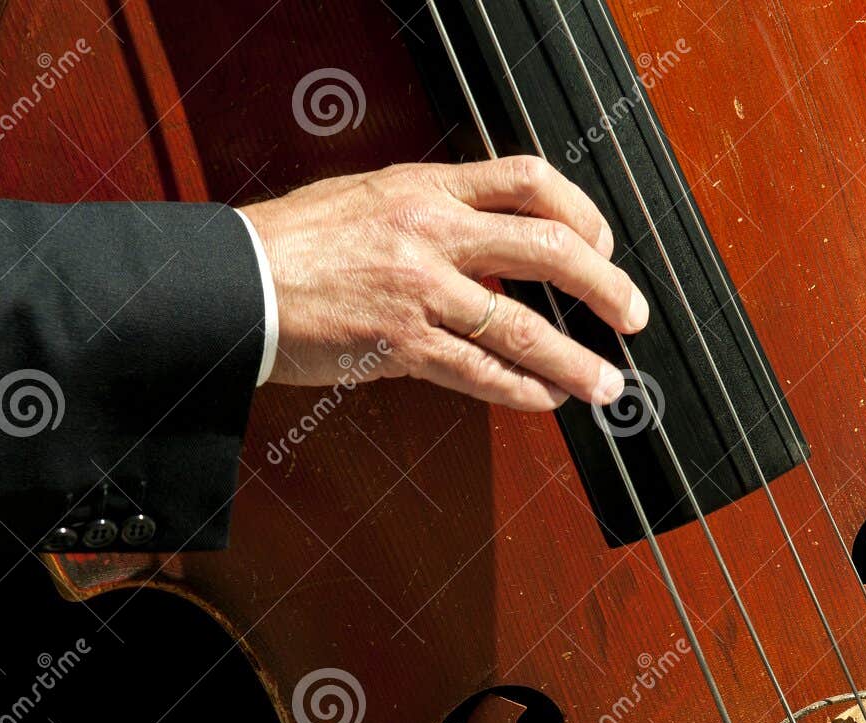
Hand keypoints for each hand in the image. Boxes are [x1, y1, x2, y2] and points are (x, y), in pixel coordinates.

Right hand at [240, 157, 648, 411]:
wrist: (233, 283)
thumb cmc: (292, 243)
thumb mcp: (369, 197)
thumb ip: (432, 211)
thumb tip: (488, 237)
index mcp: (425, 186)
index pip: (528, 179)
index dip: (581, 211)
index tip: (601, 243)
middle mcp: (430, 231)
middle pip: (548, 249)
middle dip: (605, 286)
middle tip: (631, 314)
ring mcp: (418, 290)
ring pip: (522, 326)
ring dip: (575, 360)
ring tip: (607, 383)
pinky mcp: (400, 345)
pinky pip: (479, 372)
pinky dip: (521, 391)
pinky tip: (545, 400)